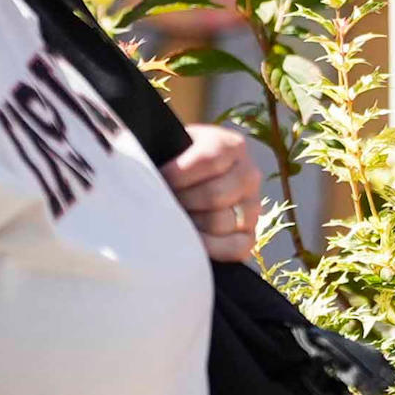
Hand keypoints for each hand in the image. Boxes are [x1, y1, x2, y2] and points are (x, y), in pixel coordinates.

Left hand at [165, 124, 260, 259]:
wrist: (185, 181)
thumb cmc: (172, 162)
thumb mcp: (171, 146)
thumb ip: (164, 152)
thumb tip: (142, 172)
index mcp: (231, 145)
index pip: (209, 160)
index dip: (178, 174)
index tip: (157, 179)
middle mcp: (249, 174)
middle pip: (216, 194)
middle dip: (182, 202)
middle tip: (161, 204)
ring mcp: (252, 206)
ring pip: (223, 221)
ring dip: (191, 224)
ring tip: (172, 220)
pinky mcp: (250, 234)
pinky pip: (238, 247)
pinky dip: (211, 248)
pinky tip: (191, 242)